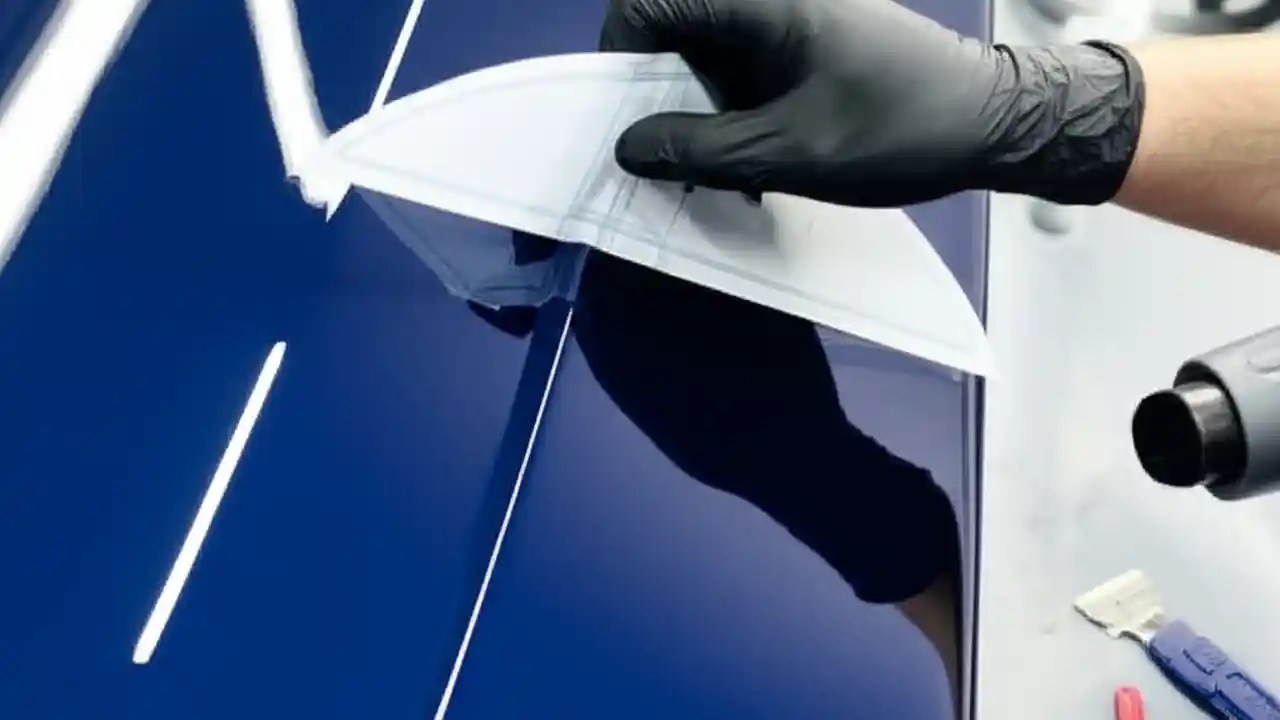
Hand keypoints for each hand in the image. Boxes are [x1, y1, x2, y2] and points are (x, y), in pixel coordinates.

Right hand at [600, 0, 1144, 206]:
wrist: (995, 124)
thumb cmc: (901, 129)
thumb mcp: (791, 152)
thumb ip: (702, 151)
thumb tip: (627, 148)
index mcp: (761, 1)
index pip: (649, 4)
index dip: (620, 59)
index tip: (627, 122)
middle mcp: (768, 0)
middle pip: (673, 33)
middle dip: (660, 99)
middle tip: (673, 161)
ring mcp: (786, 21)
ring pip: (704, 60)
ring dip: (698, 117)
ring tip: (720, 173)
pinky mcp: (802, 47)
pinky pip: (740, 74)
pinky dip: (732, 118)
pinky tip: (751, 165)